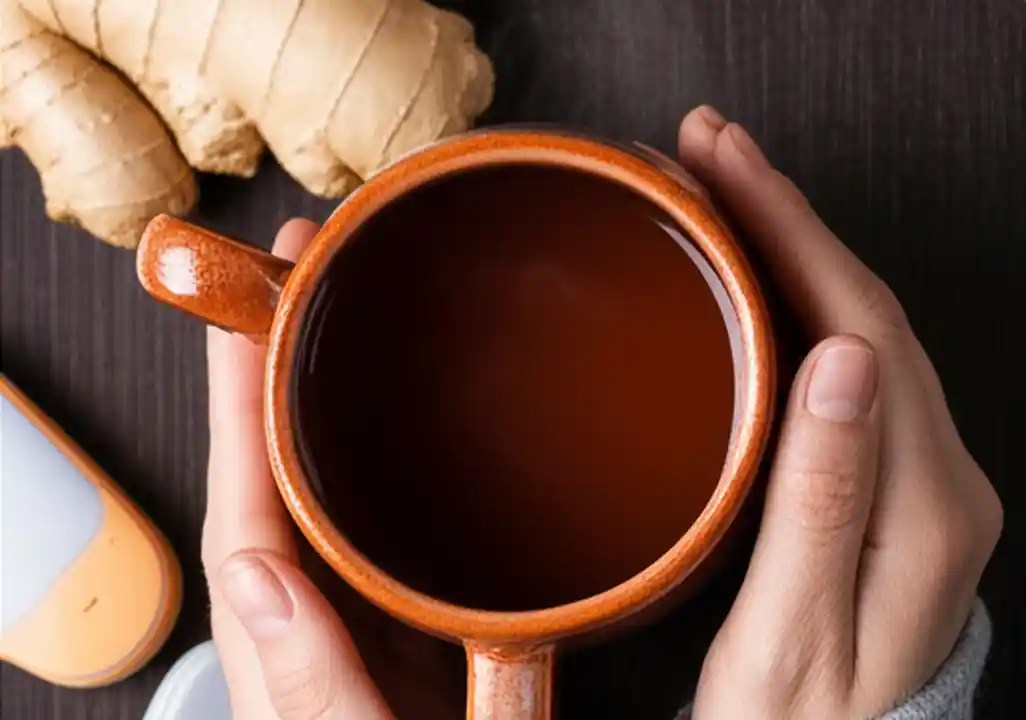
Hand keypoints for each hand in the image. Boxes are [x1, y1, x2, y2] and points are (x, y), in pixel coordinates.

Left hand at [202, 220, 460, 718]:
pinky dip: (410, 444)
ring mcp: (374, 606)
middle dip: (286, 354)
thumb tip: (259, 573)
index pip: (246, 493)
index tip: (254, 293)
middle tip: (308, 256)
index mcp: (287, 641)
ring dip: (345, 384)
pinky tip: (446, 403)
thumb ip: (312, 682)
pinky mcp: (428, 613)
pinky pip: (403, 509)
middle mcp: (321, 610)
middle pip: (287, 463)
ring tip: (365, 295)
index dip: (241, 388)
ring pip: (346, 475)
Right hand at [677, 107, 1002, 718]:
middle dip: (790, 215)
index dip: (795, 233)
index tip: (728, 163)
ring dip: (796, 246)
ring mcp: (929, 475)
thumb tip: (842, 358)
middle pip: (871, 309)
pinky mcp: (899, 480)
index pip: (865, 328)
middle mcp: (949, 477)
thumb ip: (821, 500)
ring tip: (724, 186)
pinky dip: (802, 300)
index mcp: (931, 506)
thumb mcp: (791, 631)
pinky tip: (760, 272)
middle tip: (709, 147)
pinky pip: (855, 363)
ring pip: (864, 325)